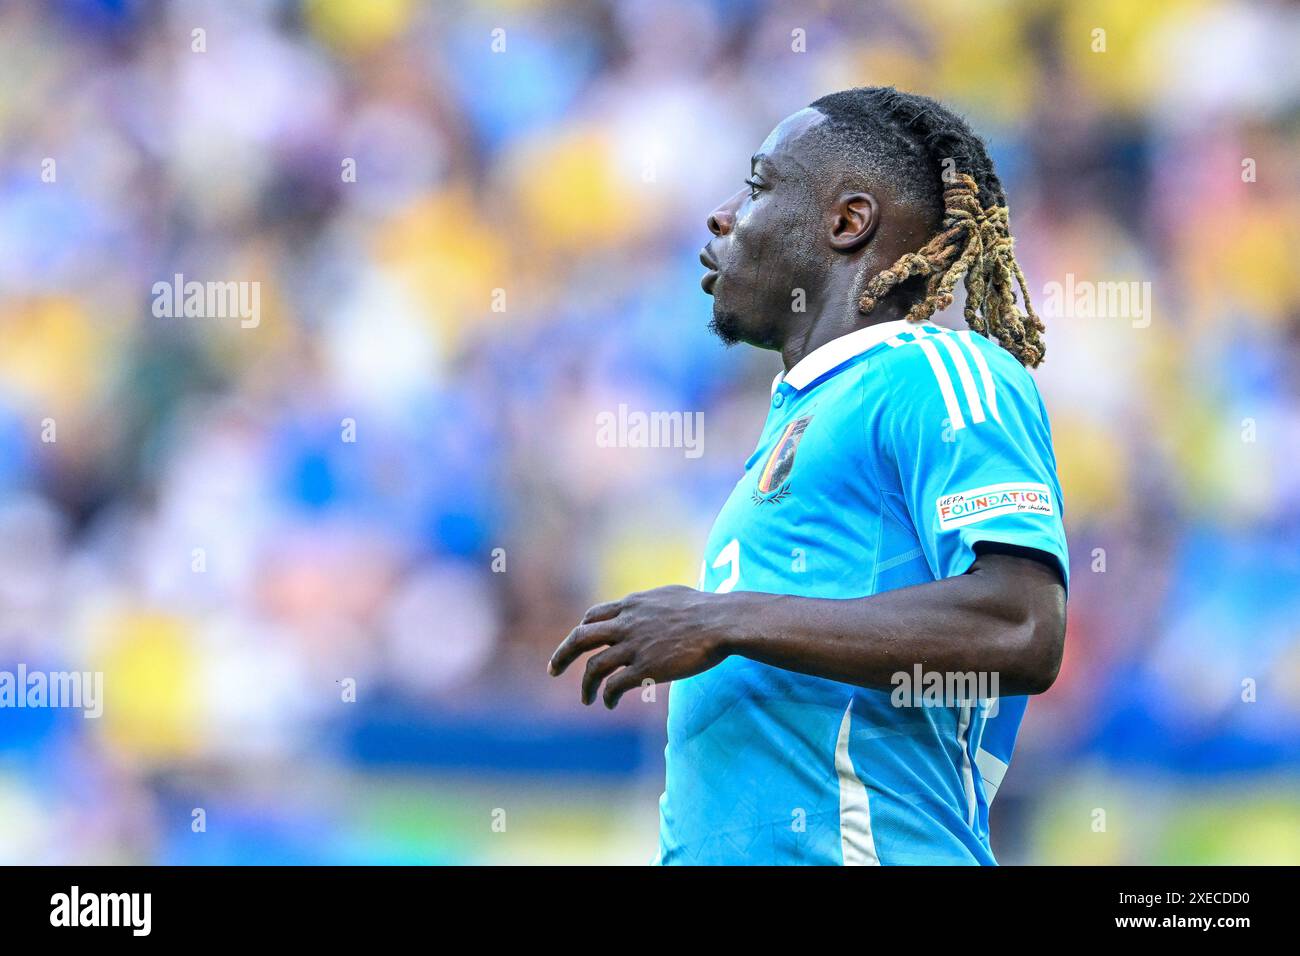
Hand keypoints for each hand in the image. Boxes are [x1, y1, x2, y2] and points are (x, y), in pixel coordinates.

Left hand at [548, 585, 730, 708]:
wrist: (720, 622)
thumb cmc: (705, 608)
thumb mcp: (669, 595)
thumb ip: (652, 603)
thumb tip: (655, 605)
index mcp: (631, 605)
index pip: (593, 616)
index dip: (581, 631)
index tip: (576, 644)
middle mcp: (626, 624)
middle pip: (581, 638)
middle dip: (562, 655)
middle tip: (553, 670)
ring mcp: (633, 647)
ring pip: (594, 667)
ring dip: (586, 685)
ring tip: (586, 699)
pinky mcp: (645, 669)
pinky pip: (615, 686)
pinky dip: (607, 696)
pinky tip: (608, 704)